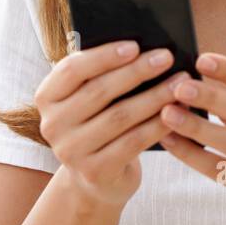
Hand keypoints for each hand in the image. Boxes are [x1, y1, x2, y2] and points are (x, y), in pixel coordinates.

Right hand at [34, 40, 187, 209]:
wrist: (96, 179)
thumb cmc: (98, 124)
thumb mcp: (89, 100)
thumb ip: (100, 76)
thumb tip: (141, 49)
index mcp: (47, 97)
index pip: (72, 69)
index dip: (104, 56)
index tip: (135, 45)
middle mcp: (53, 124)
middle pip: (99, 90)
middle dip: (137, 71)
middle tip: (166, 57)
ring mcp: (71, 151)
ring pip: (120, 116)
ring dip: (154, 96)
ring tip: (179, 83)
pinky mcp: (95, 171)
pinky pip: (133, 141)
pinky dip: (158, 124)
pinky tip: (176, 112)